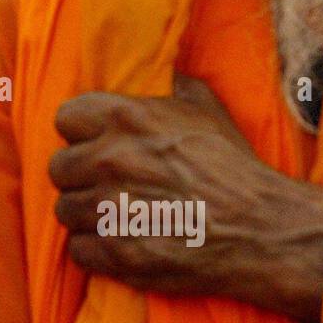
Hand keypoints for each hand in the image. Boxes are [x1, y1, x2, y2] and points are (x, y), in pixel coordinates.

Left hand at [48, 76, 322, 322]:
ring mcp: (108, 209)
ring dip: (86, 213)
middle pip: (58, 167)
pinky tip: (120, 241)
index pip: (65, 117)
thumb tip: (156, 69)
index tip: (95, 142)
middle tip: (105, 183)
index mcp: (124, 119)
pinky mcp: (114, 253)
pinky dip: (95, 249)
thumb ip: (170, 87)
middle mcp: (108, 160)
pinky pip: (77, 249)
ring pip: (64, 210)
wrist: (264, 230)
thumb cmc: (235, 167)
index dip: (81, 132)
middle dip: (79, 175)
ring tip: (116, 214)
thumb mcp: (205, 109)